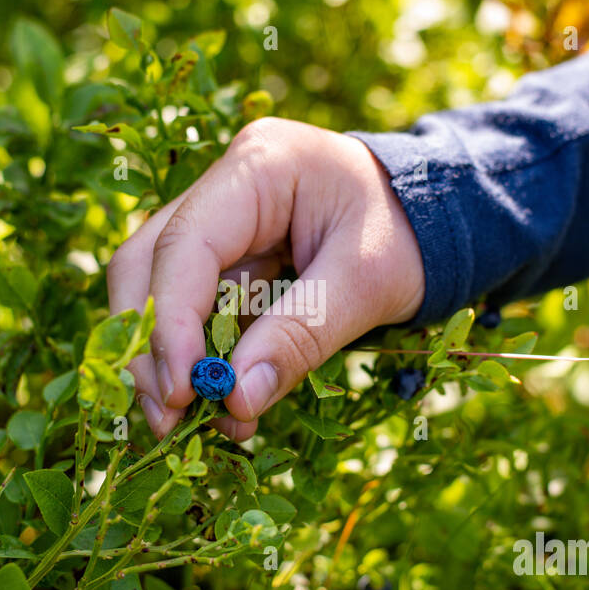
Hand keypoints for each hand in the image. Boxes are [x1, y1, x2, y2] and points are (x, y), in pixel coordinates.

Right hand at [107, 116, 424, 441]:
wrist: (440, 218)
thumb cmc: (412, 234)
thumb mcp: (368, 283)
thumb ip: (302, 335)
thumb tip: (236, 400)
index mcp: (260, 165)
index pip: (185, 245)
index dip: (170, 323)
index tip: (180, 392)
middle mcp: (226, 185)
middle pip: (149, 264)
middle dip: (150, 346)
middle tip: (167, 418)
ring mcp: (222, 221)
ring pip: (160, 291)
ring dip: (171, 361)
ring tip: (196, 424)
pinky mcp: (229, 258)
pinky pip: (198, 312)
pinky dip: (205, 361)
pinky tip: (224, 405)